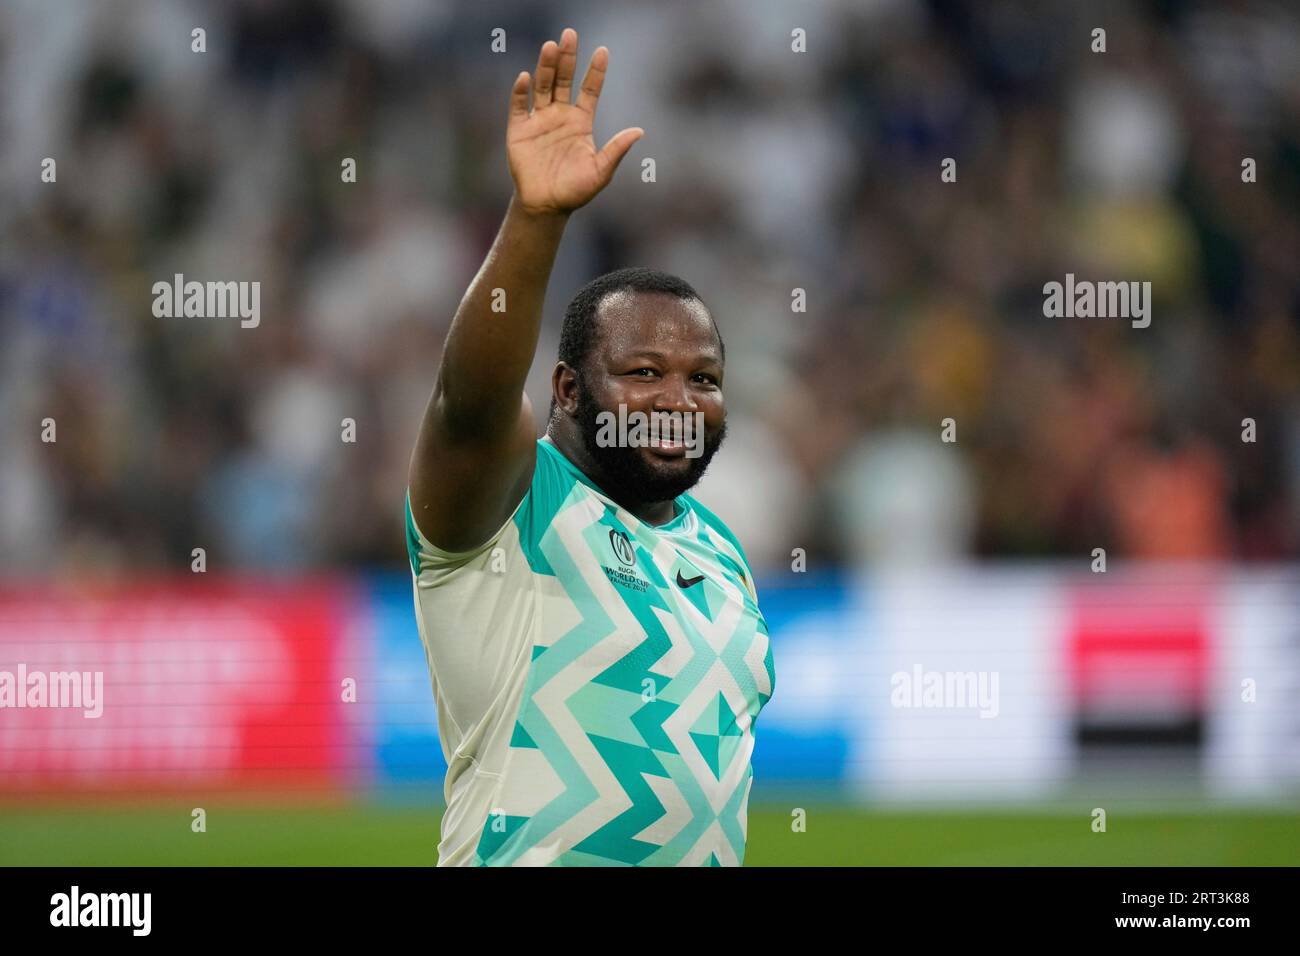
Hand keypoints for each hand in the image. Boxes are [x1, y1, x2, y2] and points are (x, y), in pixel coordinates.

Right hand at [507, 28, 643, 215]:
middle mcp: (560, 115)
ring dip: (546, 67)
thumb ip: (616, 150)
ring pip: (543, 86)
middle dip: (567, 58)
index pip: (589, 90)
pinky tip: (525, 77)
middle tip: (570, 34)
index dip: (595, 71)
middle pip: (564, 80)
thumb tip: (639, 131)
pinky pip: (519, 106)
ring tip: (550, 47)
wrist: (547, 206)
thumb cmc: (576, 191)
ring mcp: (539, 120)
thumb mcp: (601, 171)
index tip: (602, 51)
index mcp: (581, 122)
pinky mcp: (519, 130)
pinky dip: (521, 92)